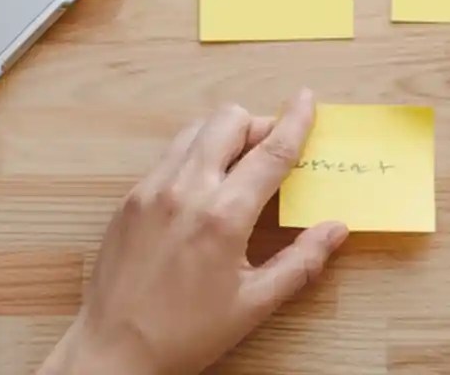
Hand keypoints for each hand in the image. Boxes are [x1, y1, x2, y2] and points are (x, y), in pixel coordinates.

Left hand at [40, 89, 347, 374]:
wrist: (114, 350)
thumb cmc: (184, 333)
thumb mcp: (253, 304)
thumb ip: (301, 261)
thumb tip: (335, 230)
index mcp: (223, 216)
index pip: (270, 152)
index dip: (295, 121)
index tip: (306, 99)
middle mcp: (186, 190)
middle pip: (228, 120)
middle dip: (258, 124)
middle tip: (273, 149)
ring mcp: (152, 189)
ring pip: (196, 130)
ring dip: (224, 135)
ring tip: (238, 166)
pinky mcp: (130, 198)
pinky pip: (170, 156)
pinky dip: (195, 156)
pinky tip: (203, 190)